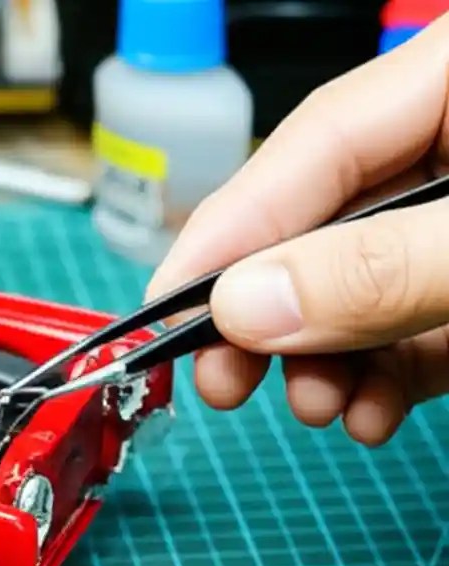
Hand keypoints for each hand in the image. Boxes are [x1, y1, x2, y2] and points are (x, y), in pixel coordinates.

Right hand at [146, 15, 448, 446]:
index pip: (311, 142)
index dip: (230, 229)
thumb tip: (249, 306)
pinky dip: (385, 373)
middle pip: (325, 216)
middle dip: (272, 311)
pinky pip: (416, 316)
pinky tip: (368, 410)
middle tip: (221, 379)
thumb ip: (384, 269)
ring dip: (325, 357)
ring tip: (317, 405)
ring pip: (363, 277)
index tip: (163, 307)